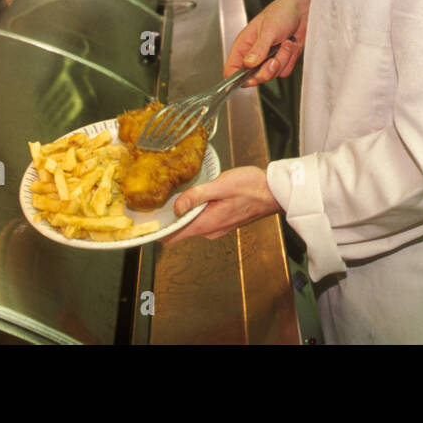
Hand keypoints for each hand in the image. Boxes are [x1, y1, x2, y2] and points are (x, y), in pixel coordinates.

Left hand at [161, 166, 280, 244]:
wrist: (275, 192)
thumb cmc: (253, 187)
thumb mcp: (222, 185)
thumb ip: (197, 196)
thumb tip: (176, 206)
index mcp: (207, 223)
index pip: (174, 236)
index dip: (158, 230)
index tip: (146, 221)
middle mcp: (211, 230)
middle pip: (180, 229)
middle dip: (169, 217)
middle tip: (158, 199)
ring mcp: (218, 227)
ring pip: (192, 223)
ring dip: (184, 212)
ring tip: (175, 195)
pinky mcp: (223, 221)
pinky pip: (202, 219)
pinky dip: (195, 210)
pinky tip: (196, 197)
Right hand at [225, 0, 313, 86]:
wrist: (304, 11)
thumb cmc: (282, 12)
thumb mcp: (268, 30)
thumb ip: (258, 49)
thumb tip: (248, 63)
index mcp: (244, 45)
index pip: (232, 68)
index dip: (237, 78)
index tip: (249, 78)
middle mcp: (255, 54)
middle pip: (252, 77)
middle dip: (266, 71)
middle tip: (273, 60)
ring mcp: (268, 58)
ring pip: (271, 75)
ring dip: (281, 60)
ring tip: (285, 43)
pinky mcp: (282, 60)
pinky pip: (284, 71)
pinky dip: (290, 60)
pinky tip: (291, 45)